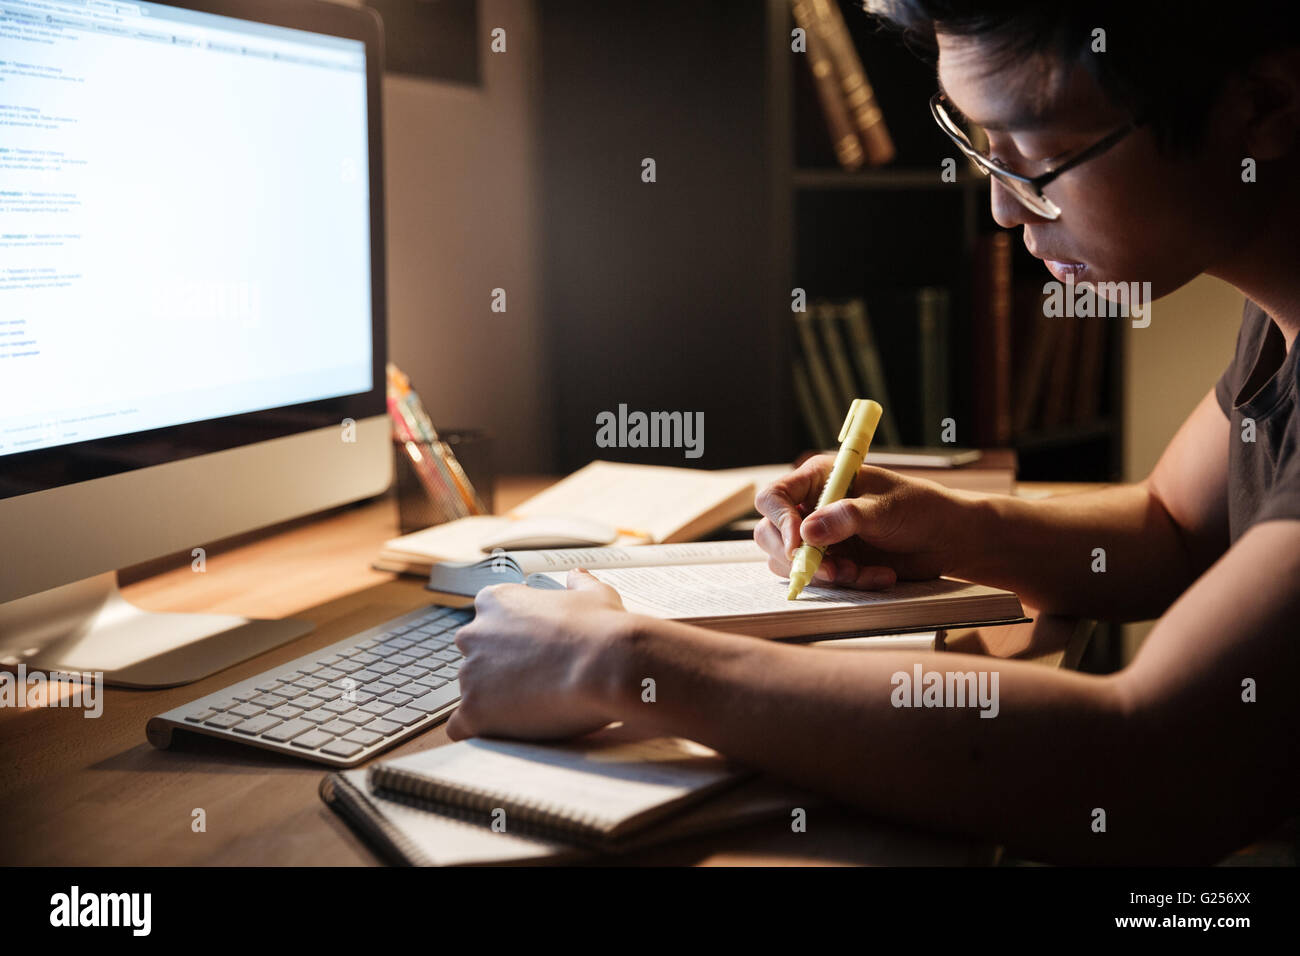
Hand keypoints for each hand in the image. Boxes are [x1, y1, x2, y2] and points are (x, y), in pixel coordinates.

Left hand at [446, 569, 628, 740]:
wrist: (605, 666)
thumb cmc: (602, 629)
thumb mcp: (595, 595)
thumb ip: (579, 584)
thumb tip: (577, 575)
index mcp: (496, 601)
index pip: (488, 620)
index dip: (512, 639)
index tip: (534, 651)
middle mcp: (473, 633)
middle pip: (476, 655)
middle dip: (498, 668)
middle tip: (535, 679)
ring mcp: (470, 673)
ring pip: (472, 691)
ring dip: (494, 700)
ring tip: (533, 707)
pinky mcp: (473, 710)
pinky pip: (460, 726)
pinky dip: (478, 729)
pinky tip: (501, 731)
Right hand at [753, 455, 981, 587]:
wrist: (947, 540)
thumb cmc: (920, 509)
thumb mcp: (885, 509)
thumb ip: (846, 518)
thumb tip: (806, 532)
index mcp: (820, 478)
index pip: (775, 496)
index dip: (779, 520)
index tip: (798, 544)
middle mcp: (812, 506)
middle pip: (771, 534)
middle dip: (800, 558)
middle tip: (834, 570)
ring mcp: (820, 537)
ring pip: (792, 563)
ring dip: (827, 574)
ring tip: (864, 572)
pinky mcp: (832, 561)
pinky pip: (821, 579)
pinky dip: (848, 583)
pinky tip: (878, 575)